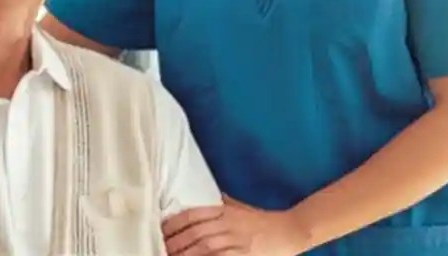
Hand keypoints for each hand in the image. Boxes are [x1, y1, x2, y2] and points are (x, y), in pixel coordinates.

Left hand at [162, 196, 309, 255]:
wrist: (290, 231)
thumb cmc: (262, 221)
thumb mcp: (239, 207)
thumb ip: (220, 204)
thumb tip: (198, 197)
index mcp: (223, 210)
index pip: (192, 215)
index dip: (173, 224)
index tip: (159, 231)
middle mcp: (227, 224)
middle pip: (193, 233)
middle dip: (174, 243)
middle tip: (158, 249)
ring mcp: (235, 241)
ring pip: (203, 248)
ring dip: (184, 254)